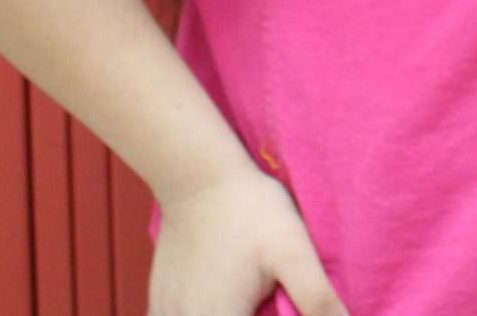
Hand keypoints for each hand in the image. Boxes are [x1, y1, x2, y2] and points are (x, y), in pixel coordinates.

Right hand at [149, 167, 347, 315]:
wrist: (196, 174)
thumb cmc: (248, 210)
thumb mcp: (293, 251)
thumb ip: (317, 298)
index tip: (282, 309)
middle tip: (268, 301)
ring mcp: (166, 314)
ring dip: (229, 315)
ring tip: (251, 302)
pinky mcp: (159, 301)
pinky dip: (203, 315)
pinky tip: (223, 301)